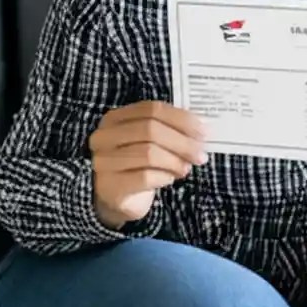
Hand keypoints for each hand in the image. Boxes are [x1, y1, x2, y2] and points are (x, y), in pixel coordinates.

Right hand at [89, 101, 208, 229]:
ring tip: (186, 168)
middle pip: (150, 130)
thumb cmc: (138, 163)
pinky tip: (169, 179)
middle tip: (201, 155)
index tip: (204, 132)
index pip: (152, 109)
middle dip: (182, 142)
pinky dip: (164, 177)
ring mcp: (102, 162)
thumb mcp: (152, 141)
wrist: (117, 196)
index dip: (182, 119)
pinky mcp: (109, 186)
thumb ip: (171, 130)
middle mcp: (103, 137)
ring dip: (175, 161)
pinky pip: (144, 177)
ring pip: (148, 153)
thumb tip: (202, 129)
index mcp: (115, 118)